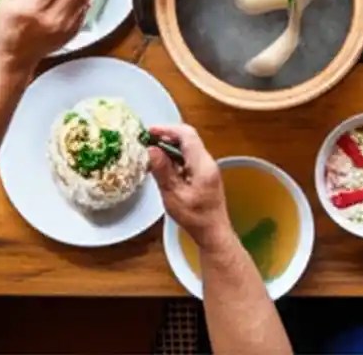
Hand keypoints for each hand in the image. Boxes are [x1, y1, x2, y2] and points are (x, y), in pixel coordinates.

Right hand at [147, 124, 233, 251]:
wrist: (213, 232)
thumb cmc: (195, 217)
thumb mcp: (174, 195)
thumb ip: (163, 171)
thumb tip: (152, 149)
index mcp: (202, 164)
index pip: (187, 135)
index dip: (167, 130)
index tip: (150, 132)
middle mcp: (207, 162)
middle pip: (188, 139)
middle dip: (167, 137)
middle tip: (148, 141)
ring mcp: (208, 168)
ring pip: (188, 148)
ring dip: (170, 148)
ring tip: (152, 154)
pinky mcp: (205, 175)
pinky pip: (189, 159)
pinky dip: (175, 158)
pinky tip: (163, 167)